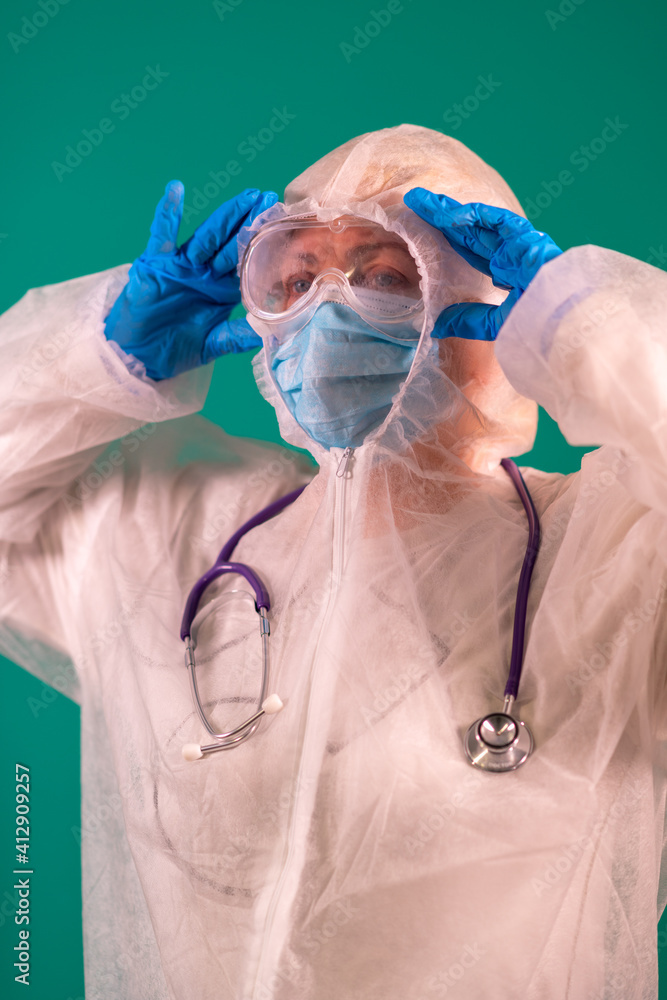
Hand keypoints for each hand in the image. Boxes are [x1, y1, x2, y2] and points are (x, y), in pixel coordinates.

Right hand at [104, 181, 277, 379]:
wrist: (141, 357)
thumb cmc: (176, 347)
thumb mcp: (215, 343)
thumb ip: (239, 336)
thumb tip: (271, 332)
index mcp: (222, 289)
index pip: (246, 263)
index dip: (263, 246)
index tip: (283, 228)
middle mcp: (205, 273)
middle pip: (231, 243)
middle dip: (250, 222)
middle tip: (270, 198)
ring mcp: (182, 266)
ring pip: (207, 236)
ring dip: (226, 216)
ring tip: (246, 197)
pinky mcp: (156, 264)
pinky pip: (162, 236)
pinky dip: (167, 214)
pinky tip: (175, 191)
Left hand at [403, 187, 561, 340]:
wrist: (564, 319)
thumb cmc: (538, 324)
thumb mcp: (494, 324)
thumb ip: (467, 321)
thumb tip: (437, 327)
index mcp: (507, 272)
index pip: (471, 251)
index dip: (448, 238)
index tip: (425, 231)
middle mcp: (510, 253)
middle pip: (467, 231)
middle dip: (441, 218)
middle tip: (416, 204)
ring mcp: (517, 243)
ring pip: (475, 221)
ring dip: (448, 210)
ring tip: (420, 199)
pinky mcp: (524, 236)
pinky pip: (494, 220)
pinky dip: (471, 215)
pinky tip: (447, 214)